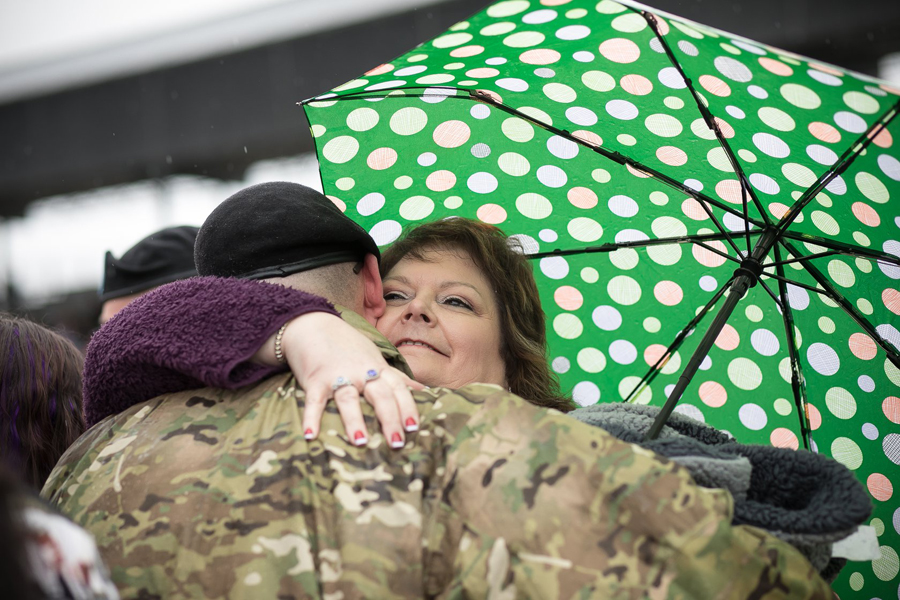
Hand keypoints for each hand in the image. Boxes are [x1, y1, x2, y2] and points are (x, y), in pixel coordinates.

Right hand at [276, 312, 422, 446]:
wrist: (313, 324)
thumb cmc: (348, 345)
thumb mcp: (376, 358)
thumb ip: (397, 377)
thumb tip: (424, 391)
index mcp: (378, 368)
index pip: (398, 388)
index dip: (408, 407)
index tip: (414, 427)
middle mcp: (361, 372)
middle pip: (380, 396)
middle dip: (390, 418)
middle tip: (397, 443)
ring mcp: (337, 376)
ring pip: (349, 399)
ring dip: (354, 420)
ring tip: (360, 442)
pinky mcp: (315, 380)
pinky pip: (314, 401)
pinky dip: (311, 417)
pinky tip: (311, 435)